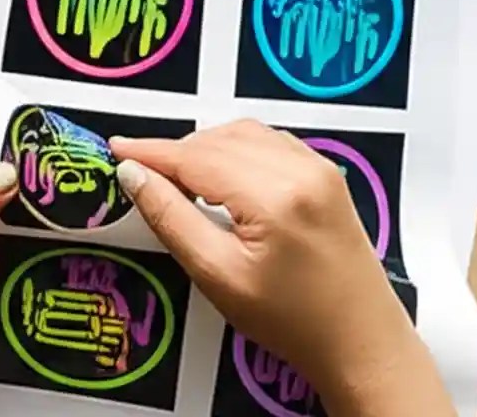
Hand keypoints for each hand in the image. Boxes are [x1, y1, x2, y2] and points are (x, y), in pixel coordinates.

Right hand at [111, 120, 452, 415]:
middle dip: (175, 151)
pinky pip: (270, 143)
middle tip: (141, 172)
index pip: (196, 157)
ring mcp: (320, 168)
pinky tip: (220, 177)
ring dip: (205, 148)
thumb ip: (171, 219)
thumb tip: (134, 175)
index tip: (116, 148)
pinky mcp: (327, 175)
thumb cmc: (291, 320)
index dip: (151, 151)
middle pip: (219, 140)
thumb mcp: (217, 275)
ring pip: (244, 134)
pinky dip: (236, 149)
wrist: (360, 342)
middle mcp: (302, 169)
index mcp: (275, 195)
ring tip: (176, 178)